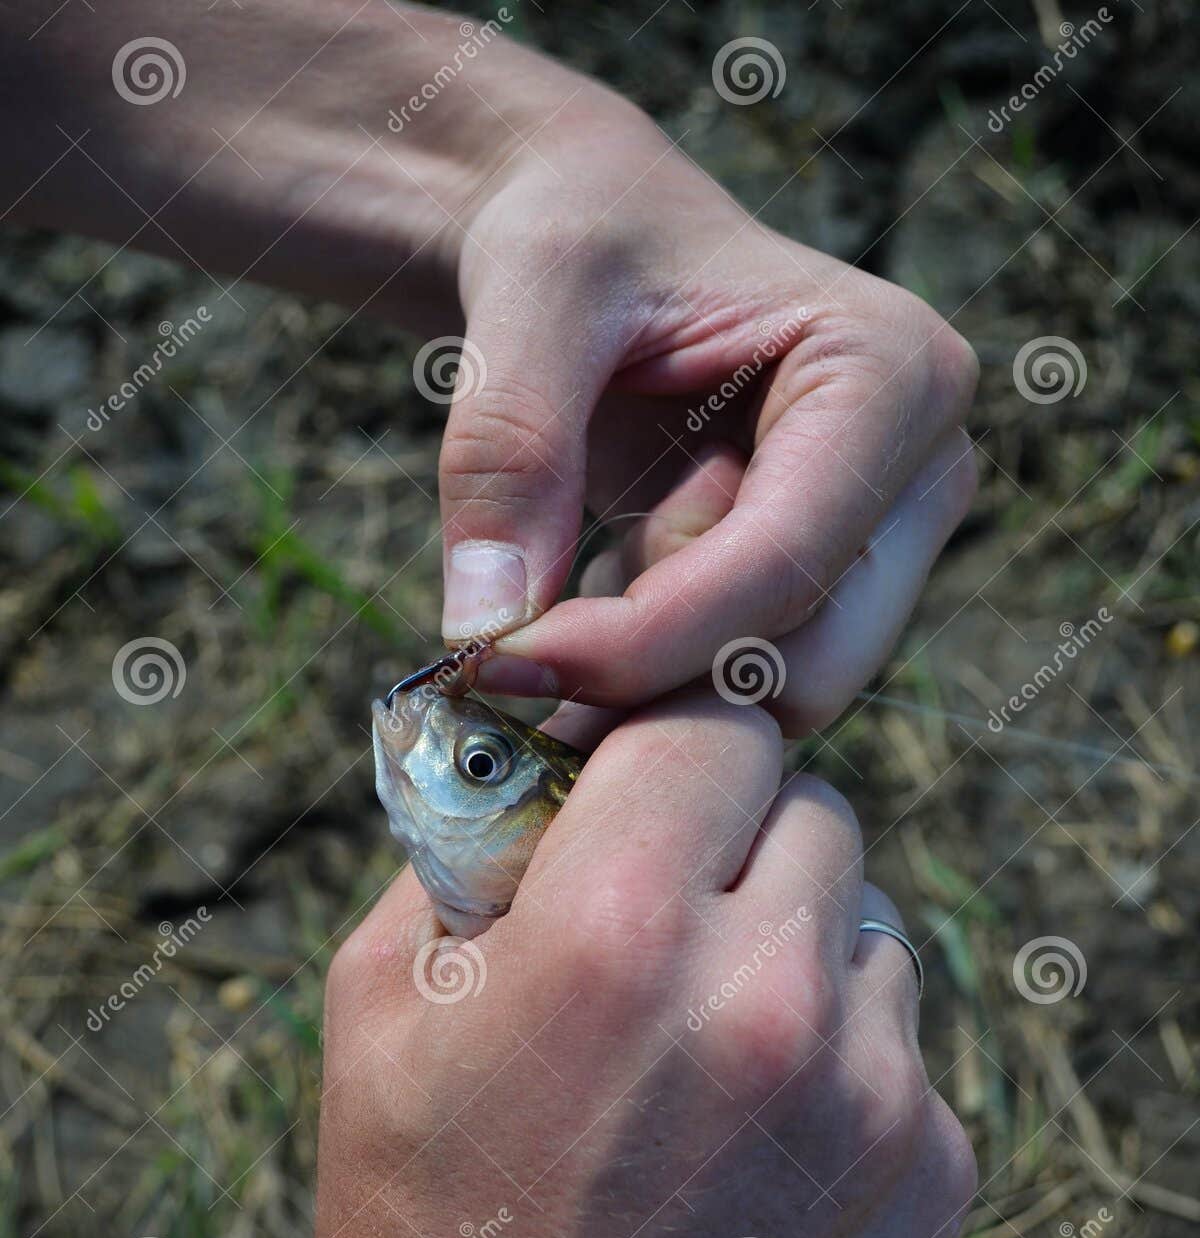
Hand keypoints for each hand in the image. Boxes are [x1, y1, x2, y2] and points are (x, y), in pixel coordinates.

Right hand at [186, 694, 974, 1237]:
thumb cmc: (427, 1232)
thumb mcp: (379, 1010)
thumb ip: (466, 846)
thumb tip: (537, 761)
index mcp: (615, 935)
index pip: (715, 727)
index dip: (672, 753)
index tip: (649, 792)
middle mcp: (764, 999)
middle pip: (811, 811)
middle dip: (737, 847)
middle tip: (668, 928)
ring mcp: (871, 1095)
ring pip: (868, 928)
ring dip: (796, 955)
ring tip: (706, 1058)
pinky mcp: (932, 1176)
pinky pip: (904, 1048)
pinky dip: (841, 1064)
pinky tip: (756, 1149)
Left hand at [437, 89, 977, 731]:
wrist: (602, 241)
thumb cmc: (584, 233)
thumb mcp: (532, 300)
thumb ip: (509, 452)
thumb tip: (486, 627)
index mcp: (893, 373)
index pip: (780, 562)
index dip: (641, 639)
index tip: (495, 661)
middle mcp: (921, 472)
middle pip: (801, 660)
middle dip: (650, 681)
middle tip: (497, 657)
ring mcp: (886, 543)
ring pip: (773, 695)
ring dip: (647, 689)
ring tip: (538, 610)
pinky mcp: (835, 590)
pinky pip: (744, 687)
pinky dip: (649, 682)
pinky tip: (579, 612)